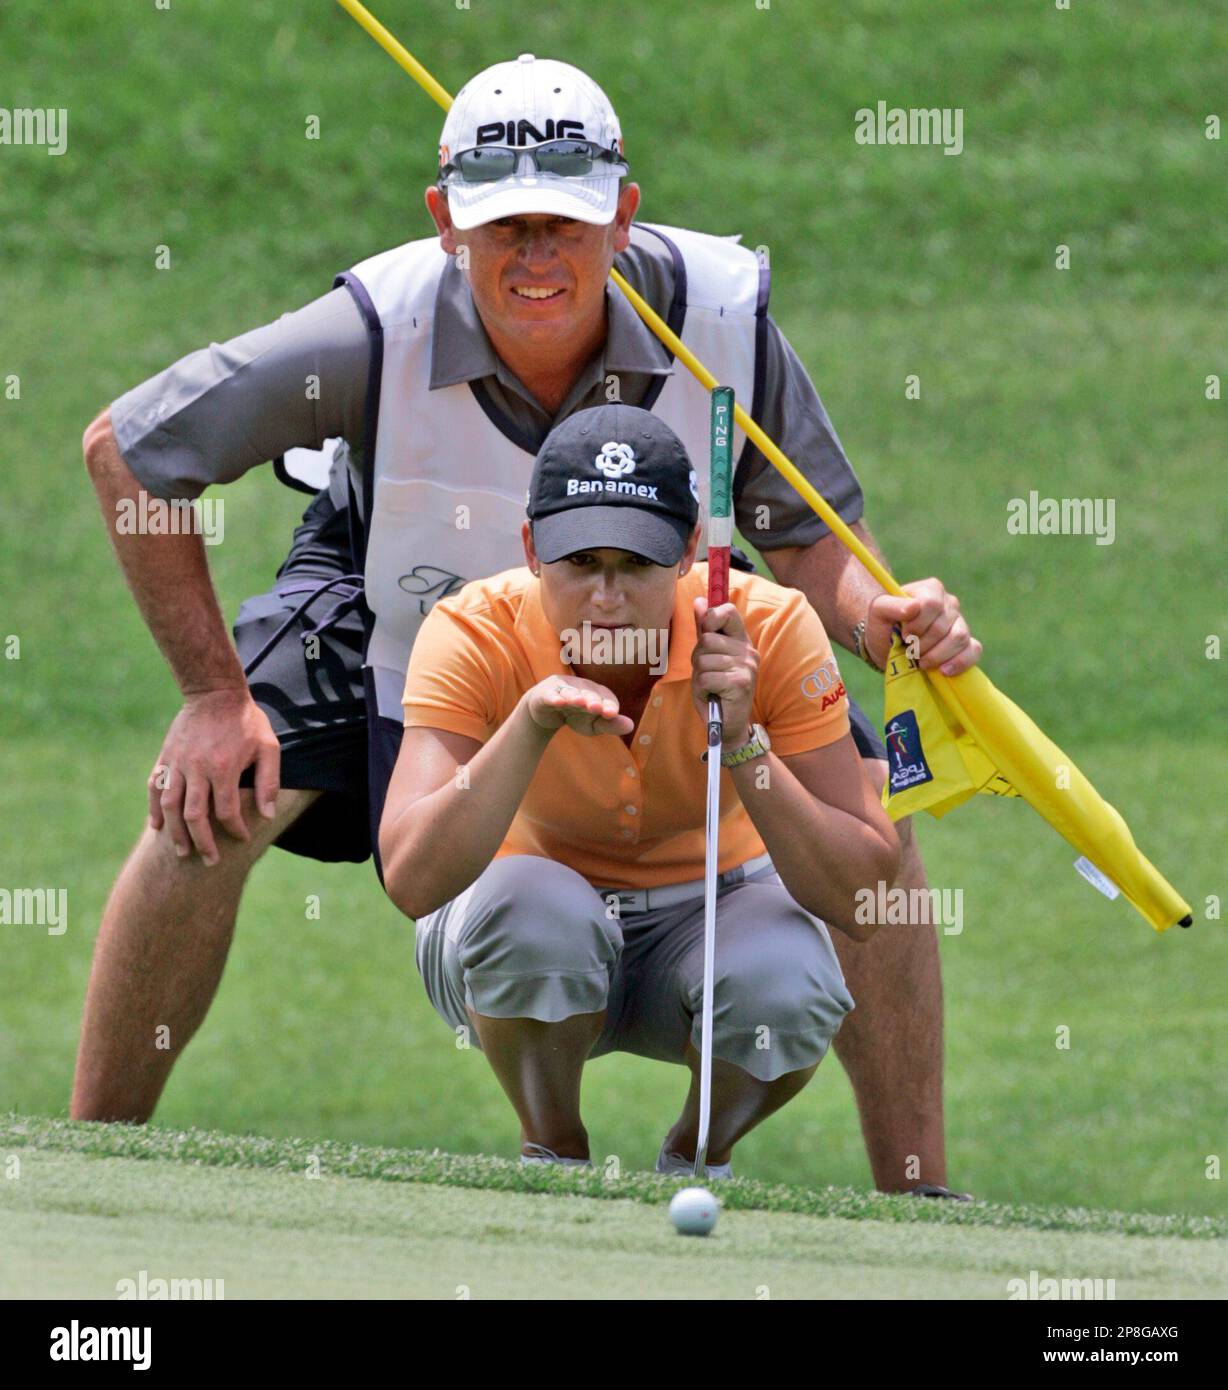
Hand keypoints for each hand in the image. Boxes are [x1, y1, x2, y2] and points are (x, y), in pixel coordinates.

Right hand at [147, 688, 280, 865]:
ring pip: (170, 806)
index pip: (226, 811)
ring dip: (175, 833)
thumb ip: (269, 781)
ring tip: (182, 851)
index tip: (242, 838)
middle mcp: (196, 768)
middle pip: (195, 816)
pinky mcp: (165, 757)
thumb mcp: (268, 747)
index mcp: (223, 768)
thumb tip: (267, 815)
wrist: (215, 693)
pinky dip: (155, 809)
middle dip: (203, 842)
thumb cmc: (247, 721)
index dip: (235, 829)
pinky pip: (155, 788)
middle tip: (211, 860)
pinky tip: (158, 827)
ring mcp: (177, 763)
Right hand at [524, 676, 634, 737]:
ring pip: (569, 692)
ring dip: (575, 696)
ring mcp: (561, 688)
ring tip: (579, 702)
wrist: (544, 712)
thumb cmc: (574, 716)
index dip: (608, 705)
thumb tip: (630, 726)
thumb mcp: (593, 724)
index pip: (605, 697)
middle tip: (597, 708)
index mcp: (595, 692)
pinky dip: (554, 698)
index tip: (611, 714)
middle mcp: (579, 686)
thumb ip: (611, 725)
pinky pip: (549, 695)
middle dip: (593, 700)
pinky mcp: (543, 694)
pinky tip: (558, 702)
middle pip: (588, 693)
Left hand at [690, 598, 758, 748]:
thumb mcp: (708, 658)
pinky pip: (706, 677)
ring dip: (699, 676)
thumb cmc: (717, 690)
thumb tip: (699, 601)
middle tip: (707, 673)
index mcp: (741, 641)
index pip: (728, 612)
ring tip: (711, 687)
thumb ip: (705, 630)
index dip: (710, 617)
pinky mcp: (741, 682)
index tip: (705, 631)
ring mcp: (747, 666)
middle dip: (697, 657)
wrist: (728, 725)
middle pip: (707, 638)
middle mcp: (748, 650)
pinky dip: (702, 689)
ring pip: (703, 659)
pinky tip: (713, 696)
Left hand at [865, 578, 982, 675]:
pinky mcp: (966, 644)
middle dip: (922, 644)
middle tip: (909, 651)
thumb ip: (891, 605)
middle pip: (942, 626)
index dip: (917, 624)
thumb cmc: (882, 626)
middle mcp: (949, 604)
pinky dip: (960, 662)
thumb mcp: (877, 612)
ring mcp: (960, 623)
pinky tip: (944, 671)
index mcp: (930, 590)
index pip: (931, 604)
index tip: (903, 635)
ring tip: (921, 662)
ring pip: (959, 638)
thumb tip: (914, 607)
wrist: (887, 647)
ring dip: (936, 655)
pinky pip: (974, 650)